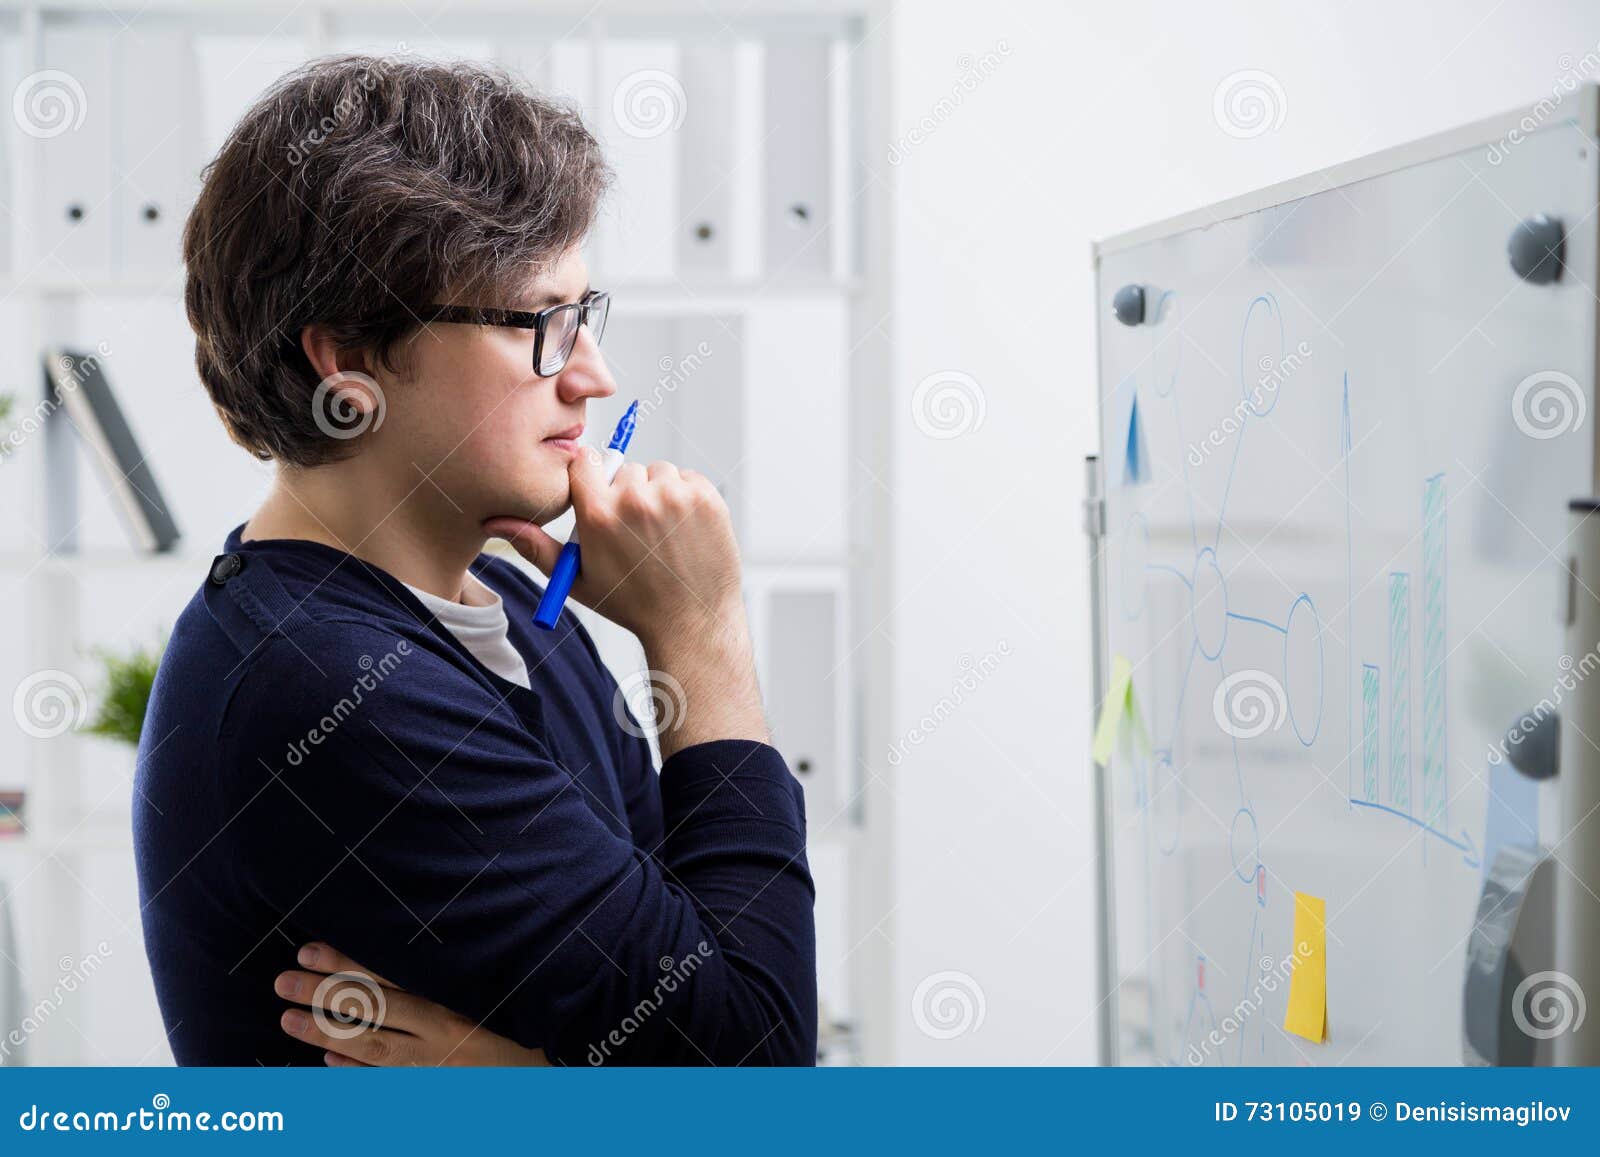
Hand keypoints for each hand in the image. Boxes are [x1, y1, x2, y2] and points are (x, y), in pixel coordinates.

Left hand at [275, 942, 547, 1066]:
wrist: (568, 1067)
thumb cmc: (538, 1014)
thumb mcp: (509, 979)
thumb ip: (468, 956)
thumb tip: (423, 926)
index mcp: (459, 994)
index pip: (392, 972)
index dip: (348, 961)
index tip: (309, 948)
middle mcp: (444, 1029)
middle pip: (373, 1007)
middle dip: (324, 992)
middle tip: (282, 979)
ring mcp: (438, 1063)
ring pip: (372, 1046)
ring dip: (327, 1032)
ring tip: (286, 1018)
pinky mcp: (437, 1087)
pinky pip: (388, 1082)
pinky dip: (355, 1072)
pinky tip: (326, 1061)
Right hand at [484, 450, 741, 648]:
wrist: (691, 621)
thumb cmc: (631, 604)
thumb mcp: (576, 579)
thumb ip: (535, 545)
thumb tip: (494, 522)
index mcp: (598, 515)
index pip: (585, 462)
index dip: (591, 479)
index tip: (599, 496)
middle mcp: (636, 500)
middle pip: (623, 469)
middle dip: (626, 493)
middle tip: (636, 532)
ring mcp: (675, 496)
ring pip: (657, 472)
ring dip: (657, 492)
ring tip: (660, 533)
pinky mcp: (705, 496)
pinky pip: (687, 477)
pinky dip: (686, 496)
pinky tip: (683, 530)